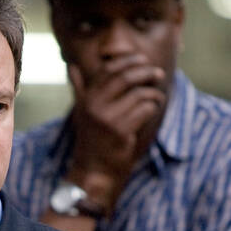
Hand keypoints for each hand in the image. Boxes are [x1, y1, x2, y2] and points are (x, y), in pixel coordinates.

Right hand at [67, 54, 166, 204]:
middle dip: (145, 72)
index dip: (128, 61)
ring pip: (139, 94)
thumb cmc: (91, 140)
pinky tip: (154, 108)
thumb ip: (80, 89)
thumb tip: (72, 67)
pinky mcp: (121, 131)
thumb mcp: (82, 112)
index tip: (142, 60)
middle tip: (158, 74)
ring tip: (157, 96)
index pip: (109, 70)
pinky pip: (144, 109)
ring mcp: (108, 119)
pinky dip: (153, 106)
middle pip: (125, 78)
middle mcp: (95, 106)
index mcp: (87, 98)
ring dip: (153, 92)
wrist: (93, 170)